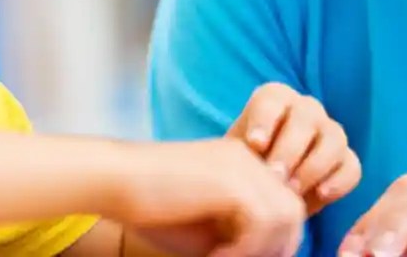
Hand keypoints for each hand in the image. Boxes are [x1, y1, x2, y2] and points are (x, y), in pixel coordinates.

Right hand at [113, 138, 306, 256]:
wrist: (113, 181)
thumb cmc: (153, 210)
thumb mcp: (208, 231)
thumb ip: (244, 241)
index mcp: (246, 166)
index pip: (285, 207)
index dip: (274, 244)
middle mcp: (250, 159)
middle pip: (293, 211)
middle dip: (275, 248)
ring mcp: (243, 164)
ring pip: (285, 217)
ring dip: (260, 252)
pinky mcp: (231, 178)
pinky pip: (262, 223)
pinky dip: (245, 250)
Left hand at [227, 82, 361, 214]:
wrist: (260, 196)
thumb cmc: (240, 169)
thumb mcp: (230, 158)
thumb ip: (232, 153)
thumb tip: (240, 157)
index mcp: (275, 99)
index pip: (273, 98)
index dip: (265, 120)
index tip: (255, 144)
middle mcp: (306, 110)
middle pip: (306, 117)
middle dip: (289, 149)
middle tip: (273, 176)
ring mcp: (330, 133)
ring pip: (333, 139)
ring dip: (313, 166)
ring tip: (292, 192)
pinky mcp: (346, 161)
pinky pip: (352, 166)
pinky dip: (339, 181)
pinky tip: (320, 195)